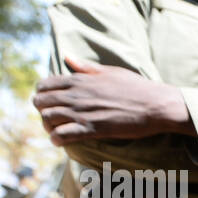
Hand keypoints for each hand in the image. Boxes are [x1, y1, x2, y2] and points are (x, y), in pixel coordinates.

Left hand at [33, 57, 192, 145]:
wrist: (155, 105)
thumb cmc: (137, 87)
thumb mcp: (110, 71)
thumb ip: (86, 67)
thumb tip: (67, 57)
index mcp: (79, 80)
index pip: (44, 85)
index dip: (42, 94)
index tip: (51, 102)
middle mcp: (76, 95)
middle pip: (41, 103)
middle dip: (43, 111)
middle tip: (54, 118)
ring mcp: (82, 112)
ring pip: (47, 119)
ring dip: (48, 126)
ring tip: (57, 130)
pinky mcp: (92, 129)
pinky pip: (62, 135)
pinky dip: (57, 139)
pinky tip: (61, 141)